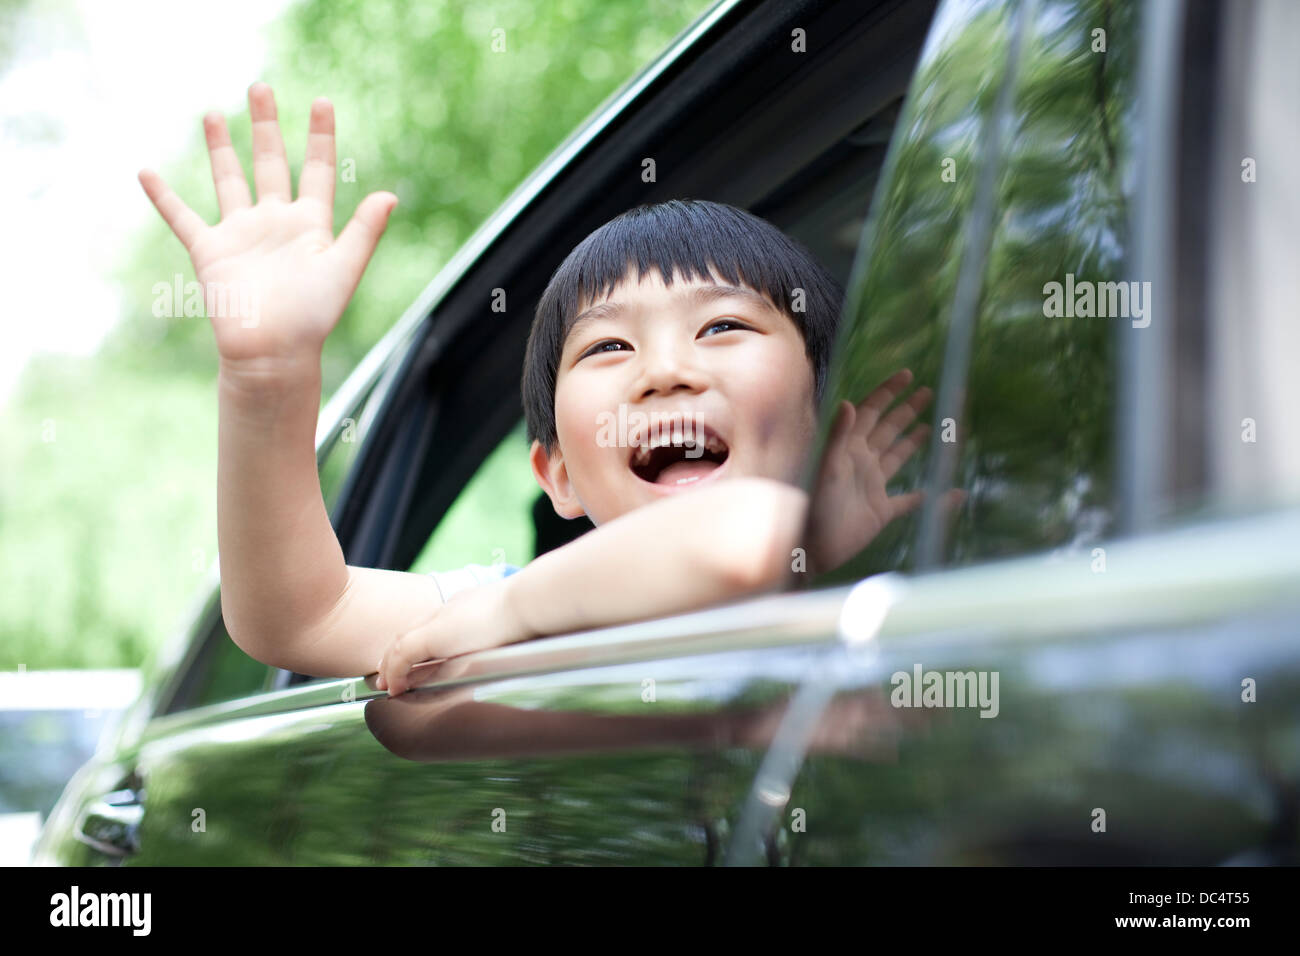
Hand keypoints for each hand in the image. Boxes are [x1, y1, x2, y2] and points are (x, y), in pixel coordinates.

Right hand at [138, 82, 397, 366]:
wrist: (272, 353)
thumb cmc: (312, 318)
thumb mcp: (343, 269)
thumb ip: (365, 231)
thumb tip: (390, 194)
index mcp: (310, 225)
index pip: (316, 170)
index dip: (320, 137)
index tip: (322, 101)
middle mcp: (275, 223)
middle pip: (270, 163)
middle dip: (265, 126)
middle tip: (261, 87)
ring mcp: (241, 235)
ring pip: (229, 180)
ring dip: (220, 148)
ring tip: (211, 113)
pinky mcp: (211, 252)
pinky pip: (182, 218)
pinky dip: (163, 196)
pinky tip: (146, 173)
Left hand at [374, 579, 527, 696]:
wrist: (527, 603)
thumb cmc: (530, 613)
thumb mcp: (513, 621)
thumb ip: (504, 630)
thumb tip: (516, 640)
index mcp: (467, 603)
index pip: (435, 622)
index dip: (420, 640)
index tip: (415, 659)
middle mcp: (449, 608)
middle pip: (412, 630)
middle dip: (397, 652)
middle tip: (389, 674)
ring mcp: (439, 620)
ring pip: (402, 642)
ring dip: (391, 665)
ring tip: (387, 685)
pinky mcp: (432, 635)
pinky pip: (403, 656)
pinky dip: (396, 672)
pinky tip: (395, 688)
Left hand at [805, 368, 961, 573]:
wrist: (811, 548)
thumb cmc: (813, 508)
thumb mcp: (826, 469)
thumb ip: (837, 437)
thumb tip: (850, 403)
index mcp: (849, 448)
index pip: (871, 412)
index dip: (888, 393)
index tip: (908, 375)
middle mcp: (862, 462)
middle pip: (888, 429)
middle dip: (907, 410)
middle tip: (929, 392)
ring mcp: (873, 486)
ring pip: (898, 457)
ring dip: (913, 442)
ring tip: (932, 426)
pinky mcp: (881, 511)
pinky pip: (911, 501)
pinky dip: (932, 498)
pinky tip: (951, 493)